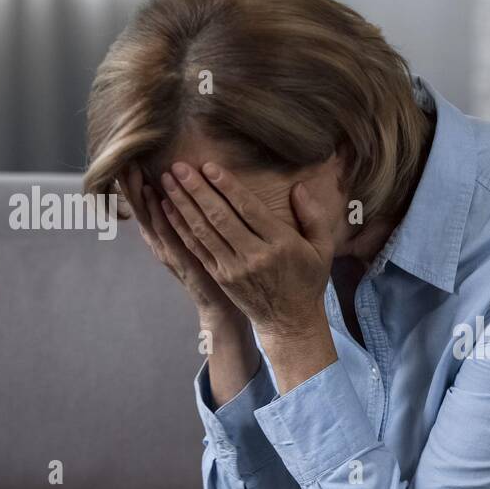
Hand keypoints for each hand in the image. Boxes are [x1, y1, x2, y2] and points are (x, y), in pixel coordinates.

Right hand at [121, 162, 239, 325]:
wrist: (221, 307)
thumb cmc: (213, 268)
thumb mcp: (197, 239)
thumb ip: (188, 218)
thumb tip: (184, 190)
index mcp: (164, 236)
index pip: (145, 203)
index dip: (135, 182)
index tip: (127, 156)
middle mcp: (162, 243)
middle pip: (142, 208)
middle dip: (131, 183)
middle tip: (122, 156)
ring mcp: (170, 253)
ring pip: (151, 219)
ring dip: (142, 195)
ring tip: (132, 171)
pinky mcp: (184, 264)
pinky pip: (171, 237)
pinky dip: (163, 219)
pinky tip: (158, 200)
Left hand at [158, 162, 333, 338]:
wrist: (289, 322)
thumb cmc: (307, 281)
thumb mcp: (322, 249)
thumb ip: (313, 217)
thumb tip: (298, 188)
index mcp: (281, 244)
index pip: (249, 210)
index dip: (227, 187)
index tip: (209, 166)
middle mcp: (255, 256)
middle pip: (220, 217)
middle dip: (197, 190)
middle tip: (178, 166)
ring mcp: (234, 268)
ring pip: (204, 231)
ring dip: (183, 204)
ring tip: (167, 180)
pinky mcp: (221, 277)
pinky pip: (197, 248)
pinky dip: (181, 227)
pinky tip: (169, 208)